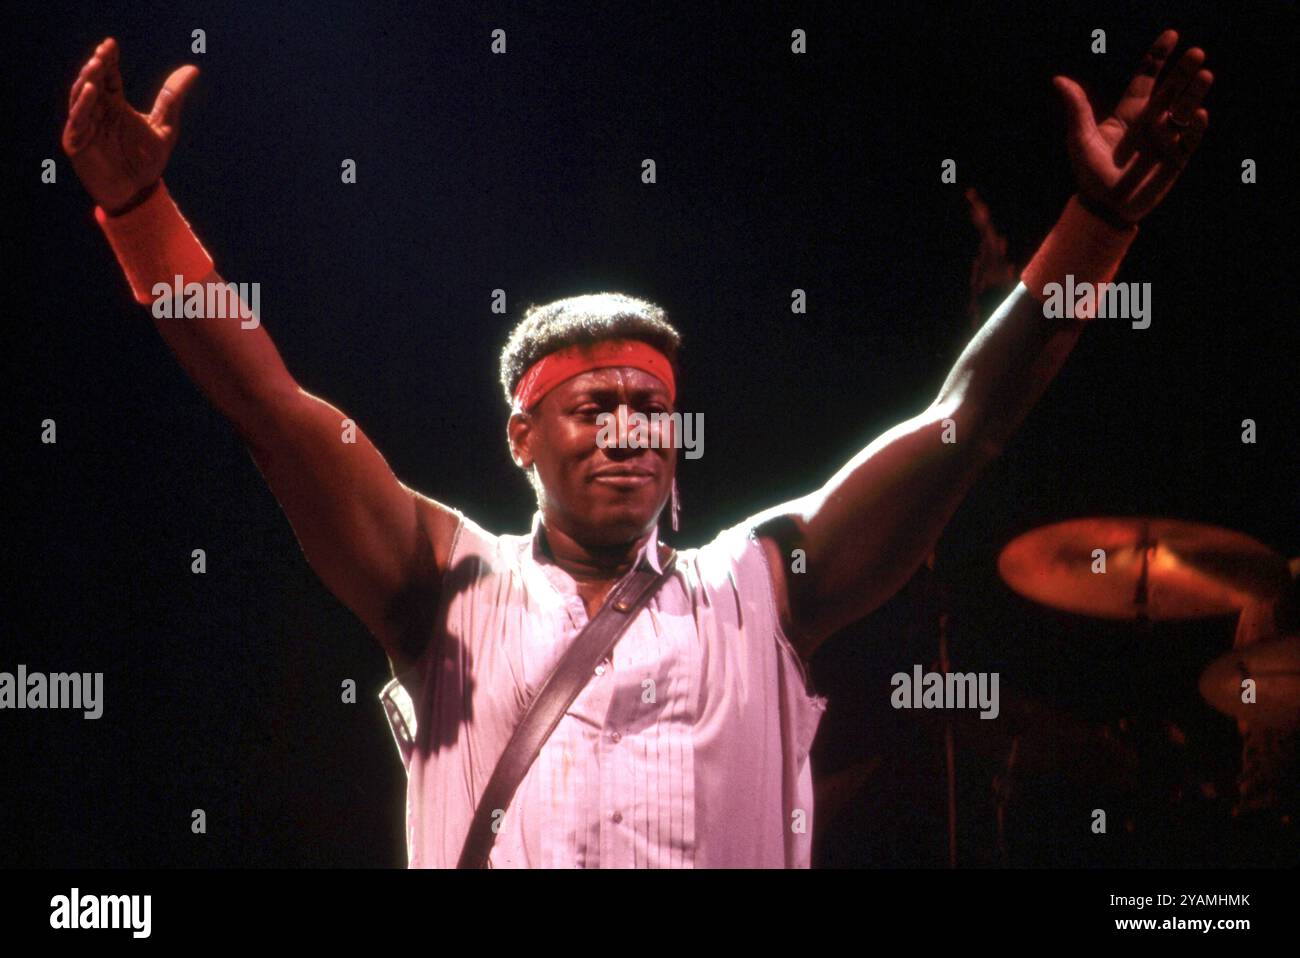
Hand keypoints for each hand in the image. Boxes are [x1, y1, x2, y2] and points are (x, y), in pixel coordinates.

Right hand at [61, 37, 199, 214]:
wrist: (139, 193)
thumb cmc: (148, 161)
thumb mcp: (165, 126)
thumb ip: (173, 98)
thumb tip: (193, 69)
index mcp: (115, 105)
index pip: (109, 76)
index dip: (109, 60)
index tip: (112, 44)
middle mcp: (97, 111)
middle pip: (93, 82)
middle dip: (97, 66)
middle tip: (104, 51)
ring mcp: (85, 125)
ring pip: (81, 96)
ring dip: (88, 80)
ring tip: (97, 65)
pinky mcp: (77, 141)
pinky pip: (78, 119)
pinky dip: (84, 105)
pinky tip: (92, 91)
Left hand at [1053, 29, 1211, 225]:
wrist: (1102, 208)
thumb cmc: (1088, 173)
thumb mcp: (1080, 138)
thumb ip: (1077, 108)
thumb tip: (1059, 80)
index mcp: (1128, 113)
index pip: (1146, 79)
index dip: (1158, 57)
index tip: (1172, 36)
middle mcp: (1151, 122)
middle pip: (1171, 90)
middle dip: (1183, 71)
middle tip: (1196, 53)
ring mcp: (1165, 140)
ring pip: (1185, 111)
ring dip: (1194, 94)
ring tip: (1204, 75)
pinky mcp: (1176, 160)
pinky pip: (1190, 140)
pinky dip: (1195, 128)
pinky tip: (1199, 115)